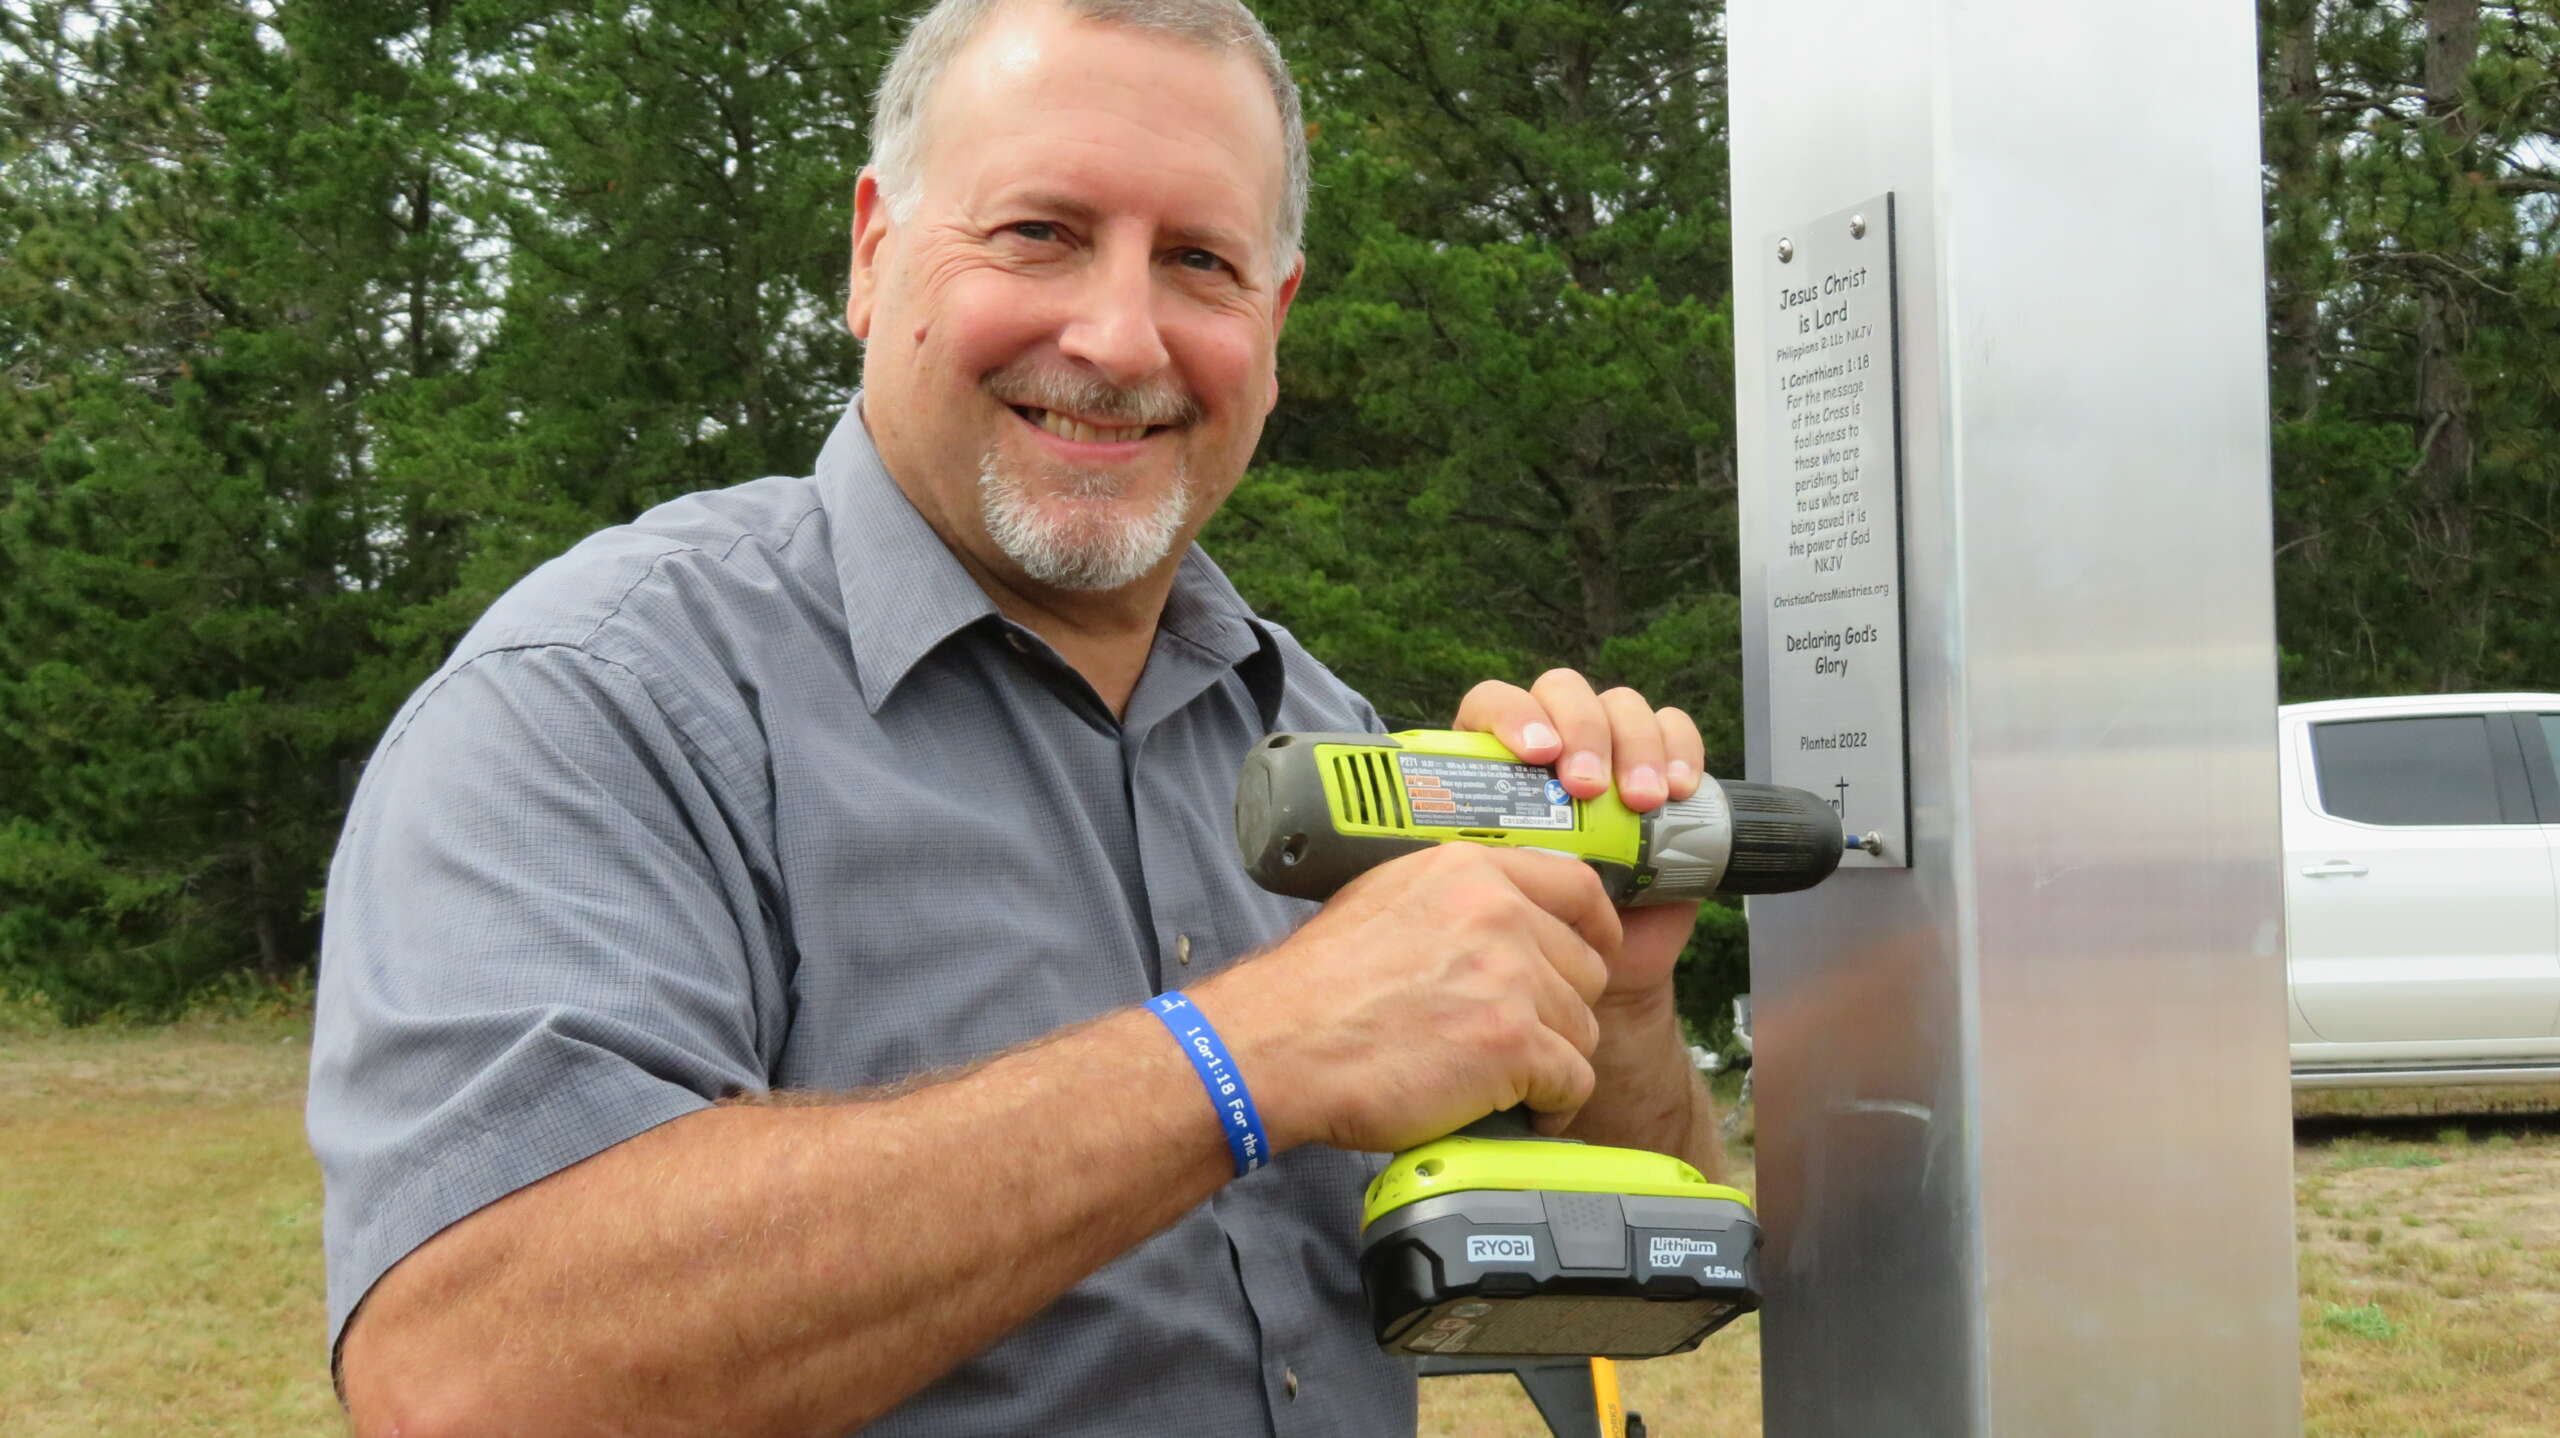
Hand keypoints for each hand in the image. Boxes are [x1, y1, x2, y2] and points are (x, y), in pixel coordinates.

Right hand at [1204, 842, 1622, 1151]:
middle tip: (1517, 1037)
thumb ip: (1455, 899)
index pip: (1578, 885)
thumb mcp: (1385, 900)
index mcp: (1468, 871)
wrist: (1278, 1044)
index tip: (1594, 953)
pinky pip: (1574, 1080)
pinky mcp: (1513, 1043)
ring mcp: (1510, 977)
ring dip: (1552, 1061)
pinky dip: (1552, 1105)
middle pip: (1586, 968)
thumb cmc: (1317, 986)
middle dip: (1560, 1009)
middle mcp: (1499, 912)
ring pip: (1583, 1028)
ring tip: (1505, 1080)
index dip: (1597, 928)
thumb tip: (1506, 917)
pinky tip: (1517, 1111)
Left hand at [1453, 670, 1706, 1003]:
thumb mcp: (1496, 895)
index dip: (1514, 715)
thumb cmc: (1534, 928)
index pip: (1495, 702)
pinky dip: (1681, 749)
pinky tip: (1679, 790)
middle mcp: (1553, 744)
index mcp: (1496, 761)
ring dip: (1635, 744)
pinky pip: (1674, 729)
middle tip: (1588, 789)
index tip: (1535, 755)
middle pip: (1563, 691)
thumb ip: (1479, 862)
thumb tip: (1463, 843)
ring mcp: (1610, 751)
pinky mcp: (1661, 767)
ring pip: (1621, 705)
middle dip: (1582, 731)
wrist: (1599, 967)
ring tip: (1642, 801)